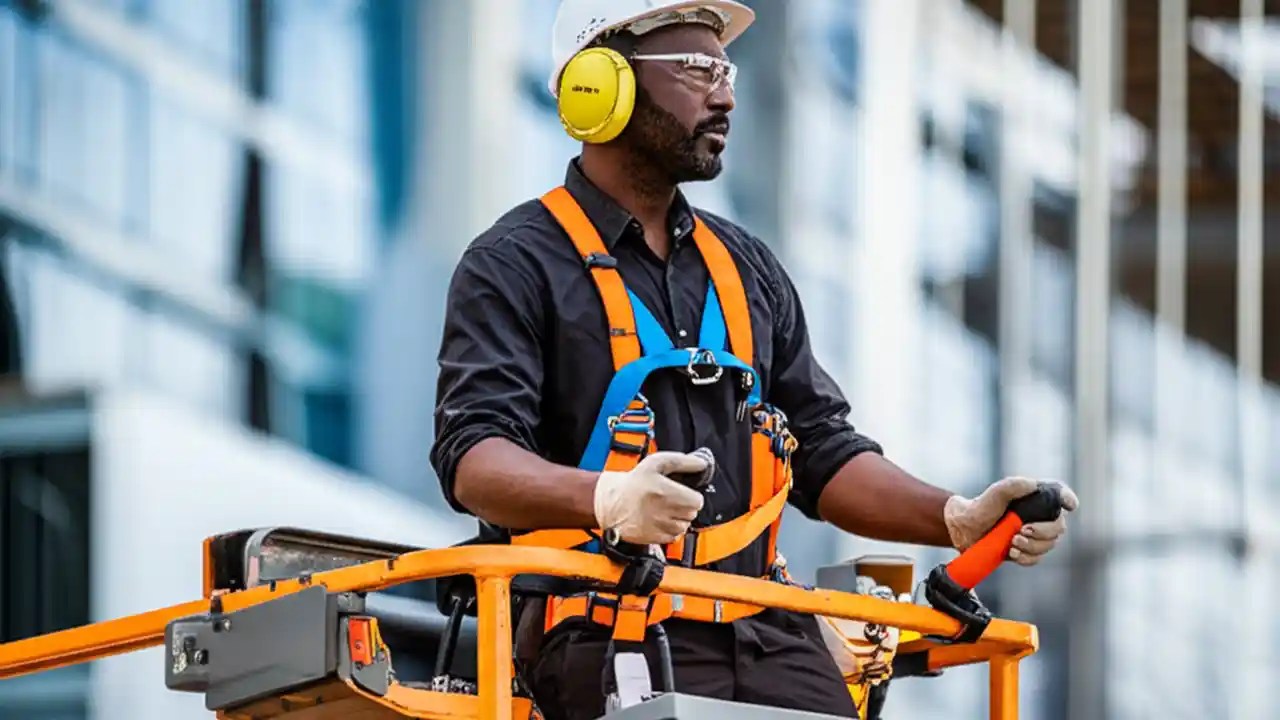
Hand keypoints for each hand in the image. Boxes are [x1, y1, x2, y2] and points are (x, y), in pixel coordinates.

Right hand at [593, 451, 706, 544]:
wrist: (611, 503)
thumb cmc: (633, 483)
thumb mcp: (656, 463)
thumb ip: (682, 462)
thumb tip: (702, 463)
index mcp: (665, 492)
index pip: (697, 501)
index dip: (692, 496)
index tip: (684, 493)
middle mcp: (663, 512)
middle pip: (692, 514)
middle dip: (686, 506)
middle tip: (673, 500)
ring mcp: (659, 527)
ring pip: (684, 526)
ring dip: (679, 519)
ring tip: (665, 510)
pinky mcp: (654, 538)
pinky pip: (674, 537)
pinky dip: (670, 530)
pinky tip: (660, 520)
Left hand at [943, 477, 1078, 565]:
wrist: (964, 531)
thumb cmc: (980, 508)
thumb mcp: (994, 494)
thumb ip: (1012, 486)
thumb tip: (1034, 485)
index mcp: (1034, 497)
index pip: (1059, 495)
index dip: (1068, 499)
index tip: (1069, 505)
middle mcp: (1039, 515)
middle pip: (1059, 526)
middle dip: (1043, 531)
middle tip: (1022, 530)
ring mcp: (1034, 534)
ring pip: (1049, 544)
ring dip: (1032, 546)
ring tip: (1012, 542)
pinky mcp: (1026, 550)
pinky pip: (1037, 558)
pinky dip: (1026, 557)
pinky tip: (1011, 553)